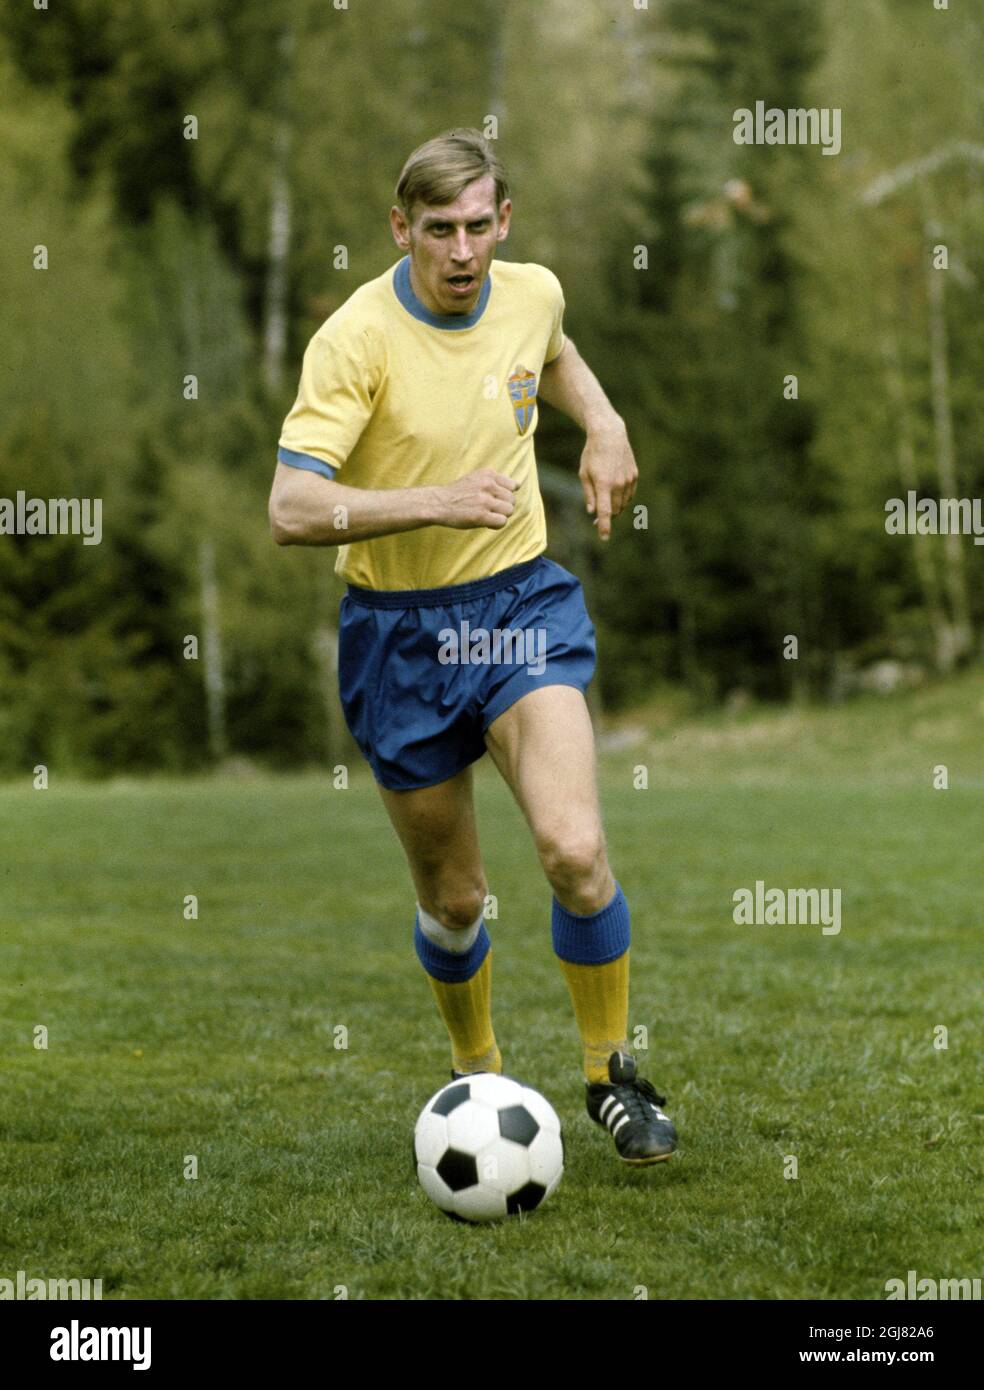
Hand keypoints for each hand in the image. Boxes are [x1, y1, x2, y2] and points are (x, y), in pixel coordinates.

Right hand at [438, 467, 518, 529]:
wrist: (438, 503)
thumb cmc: (458, 493)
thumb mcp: (476, 478)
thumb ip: (494, 480)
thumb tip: (518, 485)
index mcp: (488, 474)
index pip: (513, 486)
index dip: (505, 496)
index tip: (494, 499)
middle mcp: (487, 485)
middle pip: (512, 500)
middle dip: (503, 507)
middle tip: (489, 510)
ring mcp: (484, 500)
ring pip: (509, 511)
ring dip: (500, 516)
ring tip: (487, 516)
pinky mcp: (481, 515)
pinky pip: (502, 521)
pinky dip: (496, 525)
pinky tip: (485, 523)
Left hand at [579, 418, 636, 540]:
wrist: (609, 434)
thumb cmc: (592, 454)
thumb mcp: (584, 473)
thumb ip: (589, 494)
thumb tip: (592, 512)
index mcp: (603, 484)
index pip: (605, 512)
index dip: (604, 526)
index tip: (604, 538)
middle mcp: (618, 484)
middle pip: (615, 511)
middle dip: (607, 518)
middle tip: (596, 519)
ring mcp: (628, 480)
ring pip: (623, 504)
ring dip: (614, 508)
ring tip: (605, 501)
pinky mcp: (634, 475)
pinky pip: (629, 494)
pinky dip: (622, 498)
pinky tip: (614, 492)